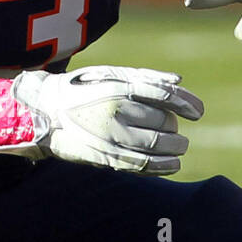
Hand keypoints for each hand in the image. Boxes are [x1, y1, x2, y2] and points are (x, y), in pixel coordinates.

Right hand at [0, 65, 202, 174]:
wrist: (43, 113)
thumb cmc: (80, 90)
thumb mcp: (109, 74)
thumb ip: (144, 77)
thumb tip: (178, 80)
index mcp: (118, 87)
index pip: (164, 95)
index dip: (187, 103)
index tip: (198, 113)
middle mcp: (116, 111)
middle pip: (164, 121)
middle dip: (175, 126)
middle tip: (176, 128)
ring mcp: (111, 136)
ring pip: (157, 145)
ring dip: (175, 148)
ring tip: (179, 147)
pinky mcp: (106, 156)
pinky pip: (142, 165)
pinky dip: (163, 166)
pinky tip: (173, 165)